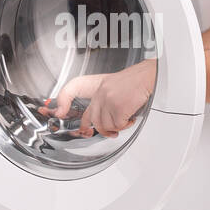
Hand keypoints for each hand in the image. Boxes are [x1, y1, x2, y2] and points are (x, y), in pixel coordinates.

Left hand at [39, 59, 157, 137]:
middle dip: (97, 130)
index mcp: (98, 84)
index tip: (59, 112)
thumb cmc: (137, 81)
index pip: (73, 89)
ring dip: (116, 127)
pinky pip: (117, 125)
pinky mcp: (117, 107)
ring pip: (104, 125)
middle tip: (104, 133)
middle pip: (91, 118)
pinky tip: (131, 117)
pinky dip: (126, 125)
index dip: (62, 100)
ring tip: (125, 120)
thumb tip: (97, 119)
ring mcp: (108, 99)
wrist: (150, 76)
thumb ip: (103, 99)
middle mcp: (100, 92)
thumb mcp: (114, 85)